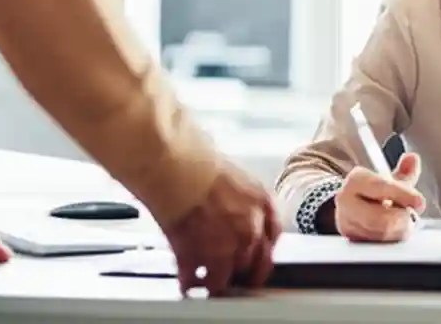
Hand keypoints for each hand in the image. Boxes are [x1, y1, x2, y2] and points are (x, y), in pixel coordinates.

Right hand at [160, 162, 280, 296]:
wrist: (168, 163)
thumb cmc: (193, 158)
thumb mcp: (230, 174)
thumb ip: (239, 200)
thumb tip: (230, 213)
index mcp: (261, 203)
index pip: (271, 238)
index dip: (261, 251)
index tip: (254, 257)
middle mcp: (250, 228)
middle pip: (253, 264)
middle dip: (241, 272)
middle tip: (231, 275)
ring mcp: (224, 248)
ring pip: (224, 279)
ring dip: (215, 282)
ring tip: (204, 282)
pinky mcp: (195, 258)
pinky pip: (194, 280)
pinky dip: (188, 282)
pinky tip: (184, 280)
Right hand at [334, 153, 425, 242]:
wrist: (349, 211)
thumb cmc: (372, 195)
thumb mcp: (389, 181)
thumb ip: (405, 172)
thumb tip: (413, 159)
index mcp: (356, 180)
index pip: (381, 186)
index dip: (402, 194)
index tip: (419, 201)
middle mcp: (347, 201)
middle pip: (379, 216)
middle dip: (401, 219)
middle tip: (411, 217)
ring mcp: (347, 223)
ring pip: (379, 234)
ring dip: (397, 231)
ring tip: (404, 225)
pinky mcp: (351, 240)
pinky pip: (376, 245)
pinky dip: (390, 241)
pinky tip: (394, 234)